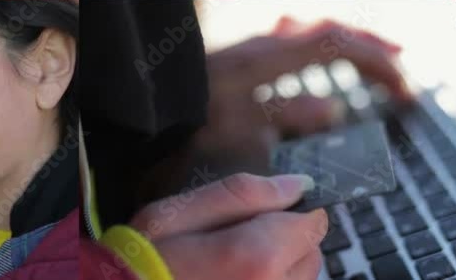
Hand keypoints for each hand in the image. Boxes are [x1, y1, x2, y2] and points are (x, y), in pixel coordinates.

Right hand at [129, 173, 327, 279]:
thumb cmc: (142, 259)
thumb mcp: (178, 213)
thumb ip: (241, 194)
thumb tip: (298, 185)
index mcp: (259, 256)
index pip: (313, 222)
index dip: (288, 211)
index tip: (261, 211)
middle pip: (311, 254)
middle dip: (286, 240)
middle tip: (238, 239)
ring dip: (279, 269)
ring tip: (233, 266)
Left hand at [192, 17, 409, 172]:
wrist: (151, 88)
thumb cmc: (191, 107)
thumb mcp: (241, 122)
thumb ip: (289, 115)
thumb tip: (332, 109)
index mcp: (273, 55)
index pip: (340, 46)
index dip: (377, 63)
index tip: (402, 87)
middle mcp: (268, 39)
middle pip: (332, 31)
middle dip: (370, 48)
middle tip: (401, 65)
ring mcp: (256, 39)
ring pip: (314, 31)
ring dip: (347, 42)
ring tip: (371, 56)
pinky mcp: (245, 47)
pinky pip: (295, 36)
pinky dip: (320, 43)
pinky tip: (319, 51)